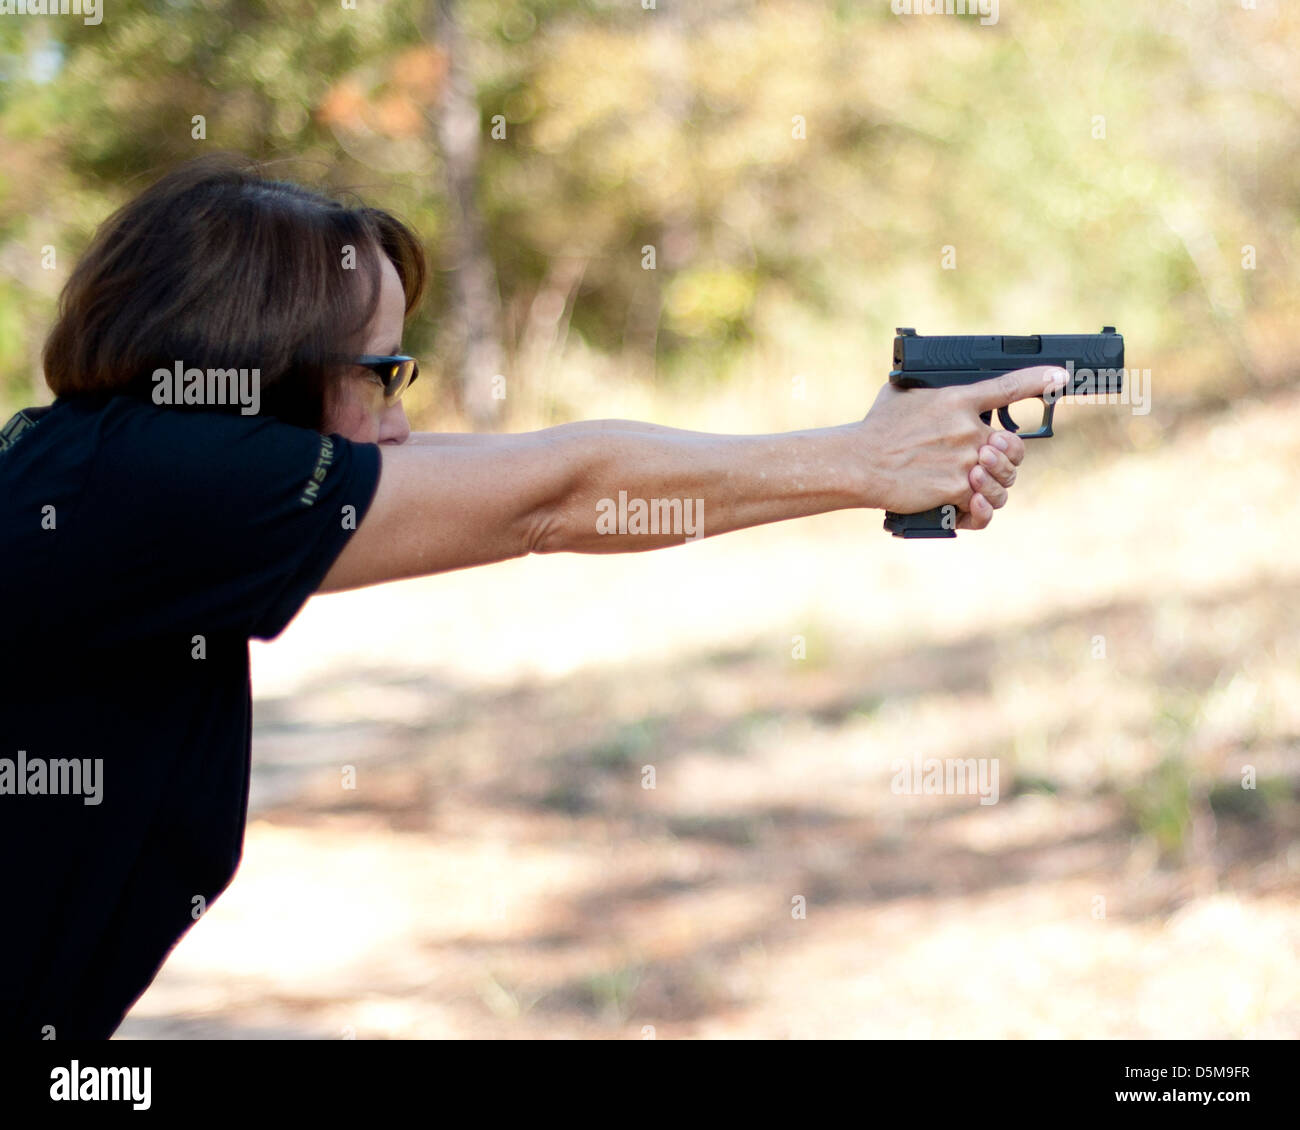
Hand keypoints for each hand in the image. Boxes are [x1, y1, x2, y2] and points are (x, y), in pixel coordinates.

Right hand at [858, 365, 1067, 525]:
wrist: (860, 463)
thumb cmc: (874, 429)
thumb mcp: (901, 395)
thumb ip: (927, 390)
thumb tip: (926, 380)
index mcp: (957, 400)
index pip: (1008, 387)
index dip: (1040, 381)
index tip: (1060, 377)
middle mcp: (968, 430)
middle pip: (1014, 444)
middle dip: (1007, 454)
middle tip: (988, 458)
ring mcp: (966, 461)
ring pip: (1005, 478)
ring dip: (995, 481)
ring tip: (975, 480)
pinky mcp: (957, 490)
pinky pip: (985, 504)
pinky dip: (981, 508)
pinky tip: (975, 505)